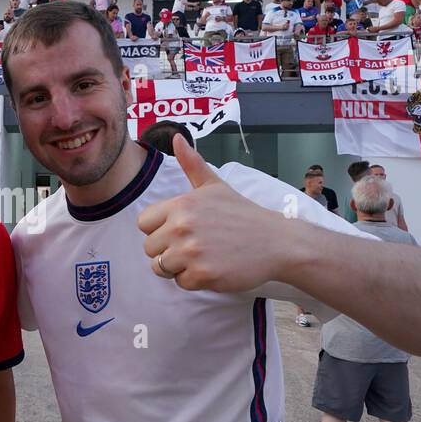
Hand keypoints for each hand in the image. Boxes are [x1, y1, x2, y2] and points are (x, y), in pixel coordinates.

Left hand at [138, 135, 296, 291]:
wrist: (276, 242)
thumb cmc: (242, 214)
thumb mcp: (215, 186)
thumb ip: (192, 164)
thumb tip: (177, 138)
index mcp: (181, 205)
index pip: (144, 224)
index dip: (159, 229)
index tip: (180, 230)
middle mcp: (182, 227)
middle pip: (150, 249)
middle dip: (168, 250)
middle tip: (196, 245)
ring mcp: (192, 252)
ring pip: (160, 268)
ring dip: (179, 267)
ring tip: (203, 256)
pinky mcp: (203, 274)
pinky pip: (181, 283)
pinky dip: (195, 280)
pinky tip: (214, 267)